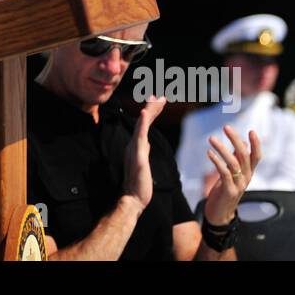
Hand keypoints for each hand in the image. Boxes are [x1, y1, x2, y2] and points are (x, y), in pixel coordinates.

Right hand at [122, 95, 165, 210]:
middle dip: (153, 107)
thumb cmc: (139, 184)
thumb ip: (143, 151)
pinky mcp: (137, 154)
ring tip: (157, 99)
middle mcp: (134, 143)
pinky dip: (141, 123)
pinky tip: (144, 112)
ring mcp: (134, 148)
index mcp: (137, 145)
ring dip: (150, 110)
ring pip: (143, 124)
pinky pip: (139, 135)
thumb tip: (147, 143)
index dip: (152, 112)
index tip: (159, 101)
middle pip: (144, 120)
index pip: (146, 124)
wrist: (133, 198)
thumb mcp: (143, 163)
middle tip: (162, 96)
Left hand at [202, 125, 261, 225]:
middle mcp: (246, 178)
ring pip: (234, 163)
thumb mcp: (232, 174)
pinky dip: (217, 162)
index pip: (256, 157)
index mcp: (248, 173)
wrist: (220, 215)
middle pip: (245, 156)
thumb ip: (237, 159)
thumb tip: (241, 142)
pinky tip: (209, 153)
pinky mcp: (229, 191)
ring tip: (211, 138)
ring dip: (222, 149)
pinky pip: (224, 173)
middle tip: (226, 127)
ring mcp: (239, 185)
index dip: (256, 144)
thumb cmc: (225, 191)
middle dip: (236, 140)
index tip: (252, 131)